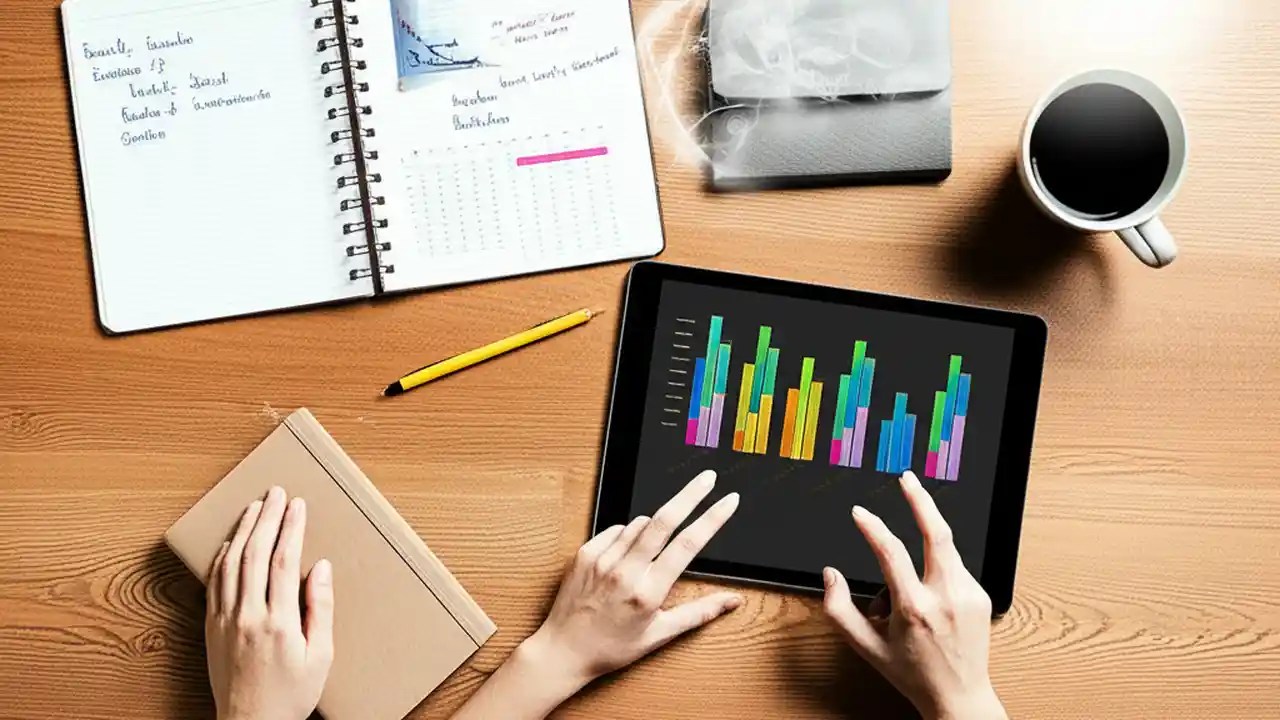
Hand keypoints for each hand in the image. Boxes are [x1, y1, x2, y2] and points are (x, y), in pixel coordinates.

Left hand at [206, 487, 334, 719]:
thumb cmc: (291, 696)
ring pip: (230, 563)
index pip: (285, 560)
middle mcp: (247, 616)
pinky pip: (214, 583)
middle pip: (255, 553)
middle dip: (267, 518)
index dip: (291, 527)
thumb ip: (320, 608)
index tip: (298, 504)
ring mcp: (225, 620)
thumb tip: (320, 567)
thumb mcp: (321, 656)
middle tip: (276, 493)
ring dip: (243, 530)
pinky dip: (222, 557)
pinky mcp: (211, 628)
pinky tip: (231, 543)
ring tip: (254, 507)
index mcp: (279, 622)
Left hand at [527, 470, 742, 684]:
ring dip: (654, 524)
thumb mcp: (660, 635)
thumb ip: (699, 613)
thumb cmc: (612, 647)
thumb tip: (733, 600)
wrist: (563, 650)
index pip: (688, 545)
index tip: (728, 501)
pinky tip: (627, 555)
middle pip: (664, 519)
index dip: (712, 518)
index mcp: (648, 592)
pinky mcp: (585, 553)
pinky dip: (628, 534)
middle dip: (690, 494)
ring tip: (653, 550)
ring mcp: (602, 559)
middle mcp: (625, 571)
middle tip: (707, 477)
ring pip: (639, 523)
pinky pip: (616, 530)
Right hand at [822, 471, 1005, 719]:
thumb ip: (839, 609)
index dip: (873, 527)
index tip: (859, 513)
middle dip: (921, 500)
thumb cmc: (911, 674)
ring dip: (923, 544)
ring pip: (945, 548)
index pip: (891, 553)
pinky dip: (933, 570)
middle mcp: (946, 598)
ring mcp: (968, 595)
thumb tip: (831, 574)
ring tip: (903, 585)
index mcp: (915, 609)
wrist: (960, 697)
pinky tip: (925, 599)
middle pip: (938, 533)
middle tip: (907, 478)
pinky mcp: (980, 595)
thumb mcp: (866, 648)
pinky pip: (952, 567)